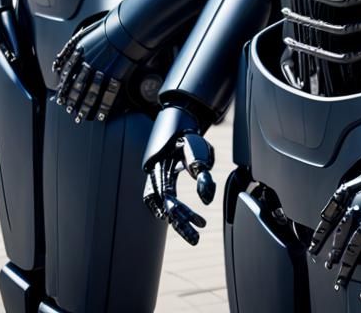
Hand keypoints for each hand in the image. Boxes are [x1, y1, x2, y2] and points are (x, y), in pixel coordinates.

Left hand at [52, 18, 135, 124]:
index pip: (67, 73)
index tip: (60, 96)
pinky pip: (107, 95)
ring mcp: (102, 69)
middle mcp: (89, 62)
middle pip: (77, 86)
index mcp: (81, 52)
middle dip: (71, 100)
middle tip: (68, 109)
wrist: (128, 27)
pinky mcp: (115, 75)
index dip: (63, 87)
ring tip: (80, 117)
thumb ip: (72, 47)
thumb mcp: (86, 33)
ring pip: (90, 93)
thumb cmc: (109, 28)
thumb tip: (59, 60)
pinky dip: (103, 107)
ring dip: (84, 107)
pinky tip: (99, 116)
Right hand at [143, 108, 214, 245]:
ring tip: (194, 228)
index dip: (182, 214)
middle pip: (164, 206)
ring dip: (177, 217)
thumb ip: (203, 173)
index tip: (200, 224)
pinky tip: (185, 217)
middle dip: (180, 223)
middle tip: (196, 239)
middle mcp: (154, 174)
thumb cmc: (188, 136)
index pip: (168, 198)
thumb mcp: (199, 151)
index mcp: (161, 167)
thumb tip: (206, 200)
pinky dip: (170, 209)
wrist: (177, 122)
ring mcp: (155, 176)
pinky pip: (159, 198)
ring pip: (161, 204)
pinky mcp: (159, 177)